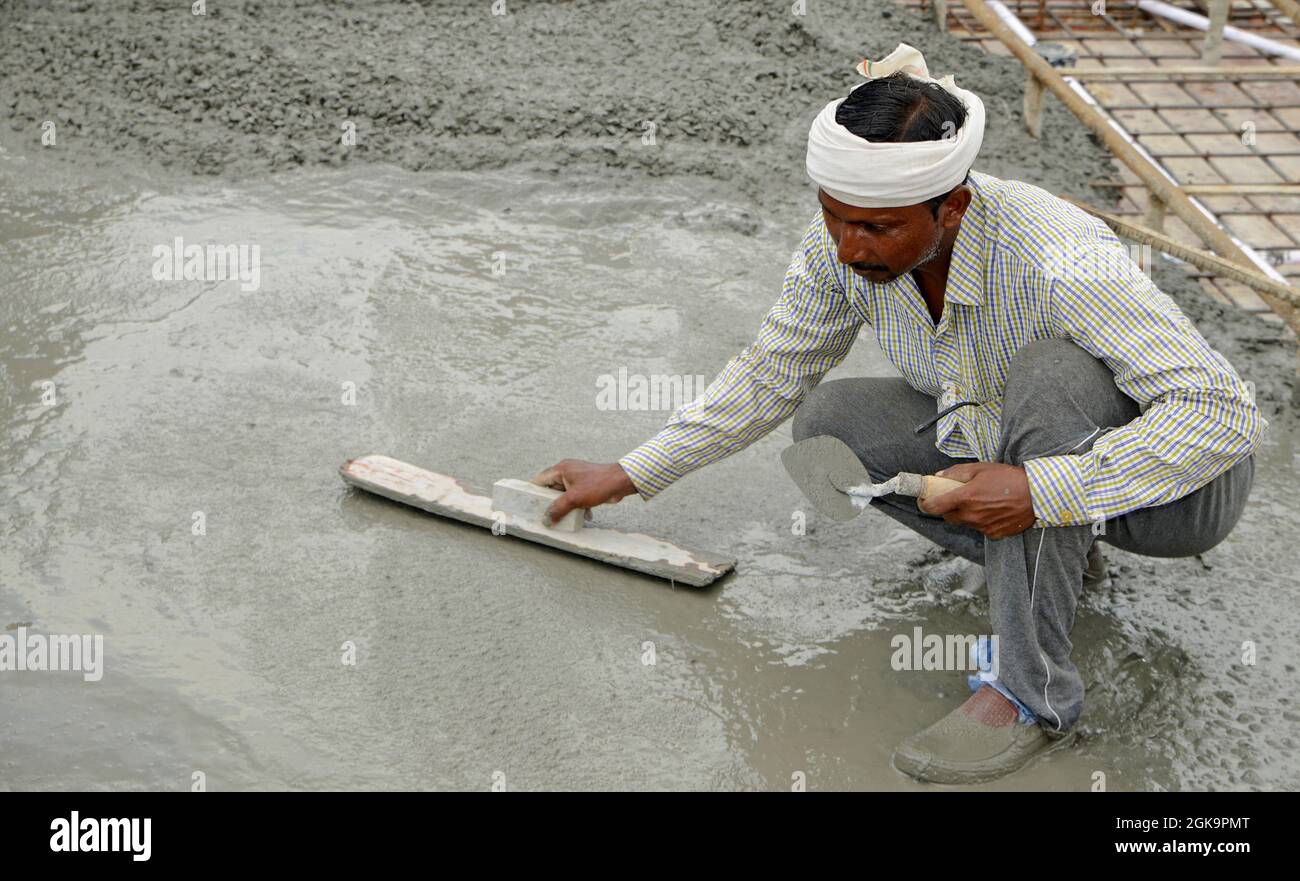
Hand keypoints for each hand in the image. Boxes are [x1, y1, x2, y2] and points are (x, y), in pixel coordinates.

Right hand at [531, 460, 637, 526]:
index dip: (534, 492)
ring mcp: (578, 479)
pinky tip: (584, 516)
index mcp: (561, 469)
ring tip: (564, 519)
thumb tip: (547, 519)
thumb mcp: (574, 498)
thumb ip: (558, 509)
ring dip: (566, 507)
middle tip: (546, 515)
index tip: (529, 504)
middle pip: (553, 489)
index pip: (541, 479)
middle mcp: (568, 472)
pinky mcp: (587, 485)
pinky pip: (577, 497)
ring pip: (565, 495)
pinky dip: (578, 506)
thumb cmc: (598, 484)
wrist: (621, 482)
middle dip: (552, 503)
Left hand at [917, 462, 1035, 539]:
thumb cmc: (1009, 478)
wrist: (1037, 496)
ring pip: (964, 522)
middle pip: (947, 516)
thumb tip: (939, 476)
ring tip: (981, 501)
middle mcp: (971, 516)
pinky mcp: (993, 534)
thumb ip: (956, 473)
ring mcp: (982, 527)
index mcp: (964, 498)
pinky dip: (981, 521)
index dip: (924, 503)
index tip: (924, 499)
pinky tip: (992, 510)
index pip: (933, 507)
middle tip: (956, 497)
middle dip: (947, 507)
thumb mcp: (981, 468)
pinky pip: (979, 528)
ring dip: (965, 514)